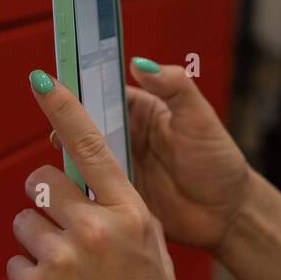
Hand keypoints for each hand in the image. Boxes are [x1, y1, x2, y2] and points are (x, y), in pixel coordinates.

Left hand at [9, 69, 218, 279]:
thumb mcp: (148, 245)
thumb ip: (116, 206)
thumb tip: (77, 172)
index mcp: (130, 214)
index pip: (92, 149)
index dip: (65, 109)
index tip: (42, 78)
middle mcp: (96, 230)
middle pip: (41, 181)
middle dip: (46, 201)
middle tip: (66, 232)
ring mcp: (63, 259)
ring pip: (24, 221)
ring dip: (37, 242)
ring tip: (67, 274)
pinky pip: (15, 262)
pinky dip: (30, 278)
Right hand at [69, 57, 252, 253]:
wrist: (227, 215)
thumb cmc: (219, 162)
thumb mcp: (199, 120)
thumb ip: (175, 87)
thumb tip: (139, 63)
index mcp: (142, 110)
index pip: (102, 93)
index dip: (79, 90)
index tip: (57, 88)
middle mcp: (125, 134)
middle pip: (84, 124)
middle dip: (65, 124)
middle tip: (53, 130)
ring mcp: (118, 165)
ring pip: (80, 155)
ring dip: (67, 155)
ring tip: (56, 157)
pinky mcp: (114, 194)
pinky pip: (87, 185)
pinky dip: (74, 184)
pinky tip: (64, 184)